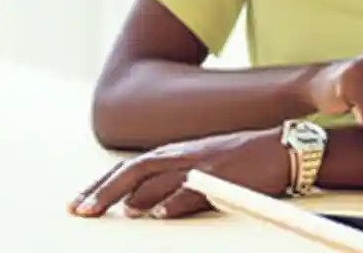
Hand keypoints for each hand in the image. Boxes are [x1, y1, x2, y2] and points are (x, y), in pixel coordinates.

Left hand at [68, 127, 287, 219]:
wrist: (282, 149)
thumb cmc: (244, 162)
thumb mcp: (203, 169)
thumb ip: (173, 184)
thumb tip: (145, 208)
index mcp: (176, 153)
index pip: (129, 168)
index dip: (101, 184)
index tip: (79, 203)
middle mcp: (183, 155)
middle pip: (134, 171)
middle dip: (105, 191)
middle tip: (81, 211)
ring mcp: (201, 164)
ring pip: (157, 178)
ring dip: (133, 197)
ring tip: (114, 214)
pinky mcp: (221, 175)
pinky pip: (192, 189)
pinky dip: (173, 200)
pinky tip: (157, 213)